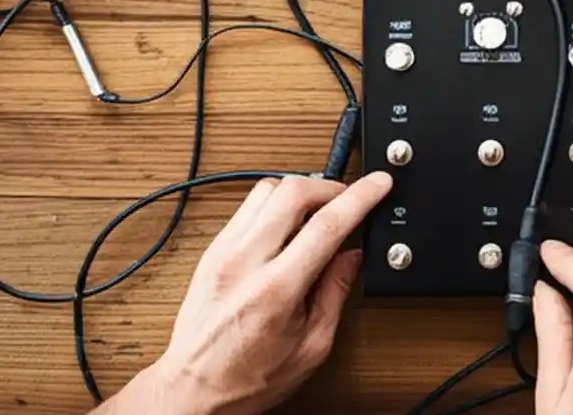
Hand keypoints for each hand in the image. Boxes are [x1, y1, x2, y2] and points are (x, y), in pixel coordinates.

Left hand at [93, 171, 392, 414]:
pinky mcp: (211, 251)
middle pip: (293, 191)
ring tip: (317, 212)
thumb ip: (335, 293)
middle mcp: (245, 262)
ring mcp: (223, 252)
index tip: (378, 184)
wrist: (194, 389)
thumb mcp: (312, 345)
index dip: (360, 197)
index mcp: (277, 289)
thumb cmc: (248, 377)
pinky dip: (274, 205)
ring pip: (266, 190)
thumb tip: (353, 255)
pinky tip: (287, 224)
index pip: (327, 224)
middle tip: (349, 197)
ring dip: (299, 192)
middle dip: (330, 185)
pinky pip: (247, 207)